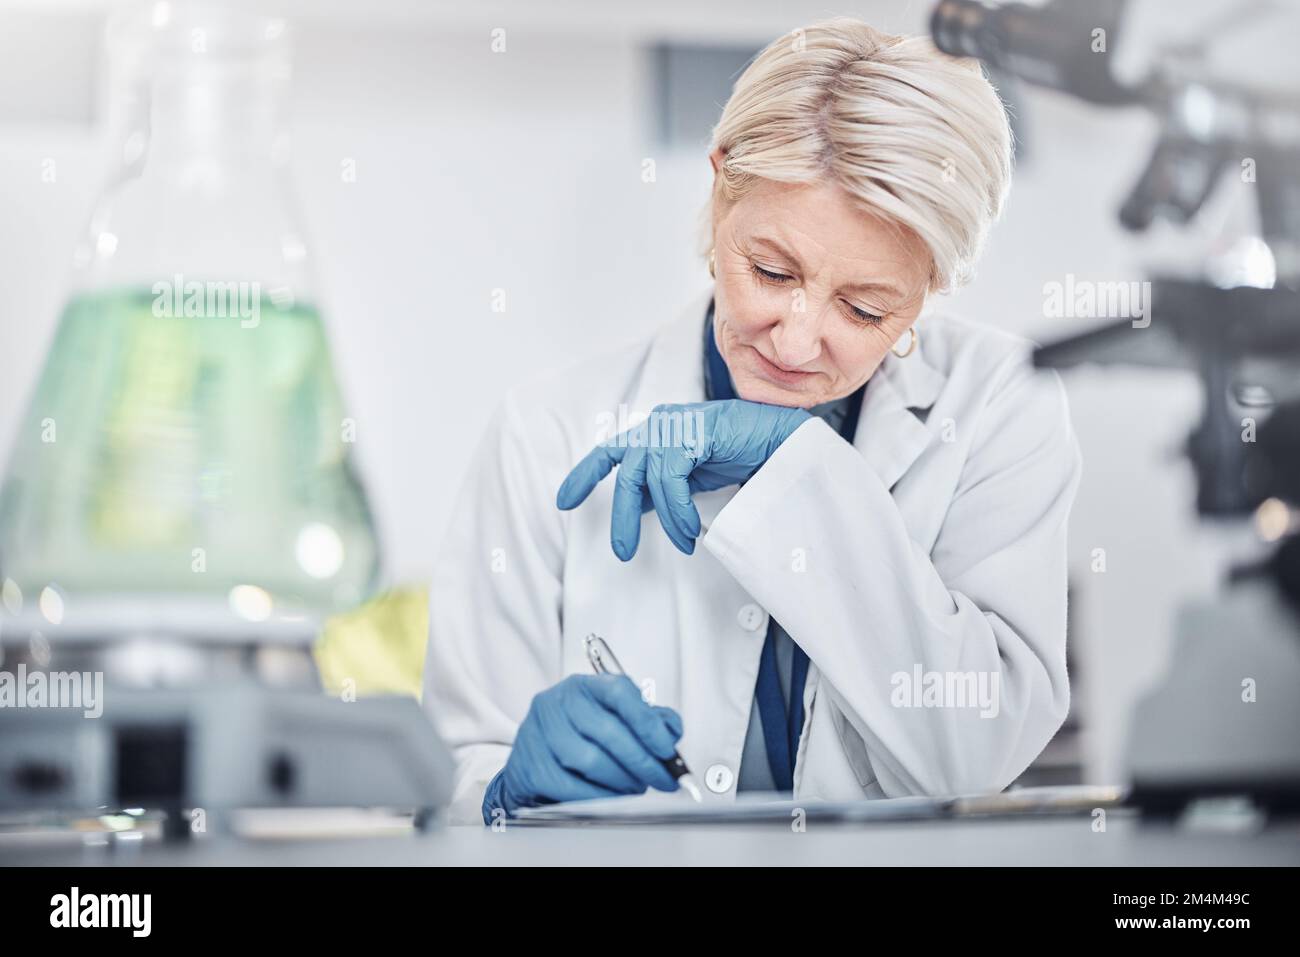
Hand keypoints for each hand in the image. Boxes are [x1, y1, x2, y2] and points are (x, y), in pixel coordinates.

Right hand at [482, 674, 683, 821]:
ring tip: (636, 787)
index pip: (619, 692)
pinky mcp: (530, 764)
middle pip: (607, 732)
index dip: (647, 722)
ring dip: (621, 781)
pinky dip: (598, 796)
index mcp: (585, 685)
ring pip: (589, 761)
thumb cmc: (580, 733)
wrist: (535, 753)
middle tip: (662, 778)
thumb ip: (648, 719)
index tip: (666, 747)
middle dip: (642, 761)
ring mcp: (540, 732)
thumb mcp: (614, 715)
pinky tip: (611, 796)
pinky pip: (570, 787)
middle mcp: (558, 702)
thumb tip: (671, 732)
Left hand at [556, 399, 810, 559]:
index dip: (585, 475)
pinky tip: (690, 527)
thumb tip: (638, 507)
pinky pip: (670, 476)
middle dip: (621, 514)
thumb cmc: (746, 455)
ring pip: (646, 476)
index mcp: (659, 433)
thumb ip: (664, 489)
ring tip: (682, 540)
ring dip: (664, 518)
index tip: (565, 501)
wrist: (785, 444)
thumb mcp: (694, 478)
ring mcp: (676, 425)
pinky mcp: (693, 431)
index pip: (611, 452)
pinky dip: (676, 508)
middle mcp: (662, 425)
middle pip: (624, 470)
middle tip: (623, 550)